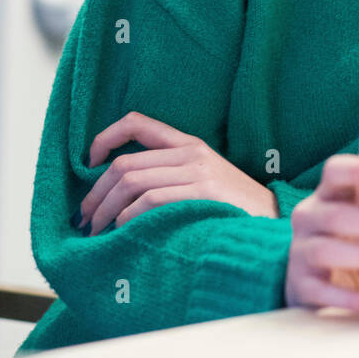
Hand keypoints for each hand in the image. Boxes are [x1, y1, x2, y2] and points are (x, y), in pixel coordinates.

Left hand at [74, 111, 278, 234]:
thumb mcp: (204, 178)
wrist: (273, 221)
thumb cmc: (233, 207)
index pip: (138, 123)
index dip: (105, 138)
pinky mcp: (202, 193)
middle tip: (85, 218)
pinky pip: (150, 201)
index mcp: (189, 144)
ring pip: (131, 183)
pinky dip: (128, 219)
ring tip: (97, 232)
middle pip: (124, 164)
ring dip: (105, 211)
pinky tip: (123, 234)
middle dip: (95, 194)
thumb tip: (119, 190)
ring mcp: (197, 172)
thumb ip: (170, 174)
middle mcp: (190, 153)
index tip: (90, 161)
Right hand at [284, 154, 358, 313]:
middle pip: (335, 214)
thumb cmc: (358, 240)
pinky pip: (322, 291)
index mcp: (329, 193)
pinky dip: (353, 299)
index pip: (336, 170)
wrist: (316, 280)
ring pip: (325, 250)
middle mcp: (309, 217)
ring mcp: (300, 252)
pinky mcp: (300, 286)